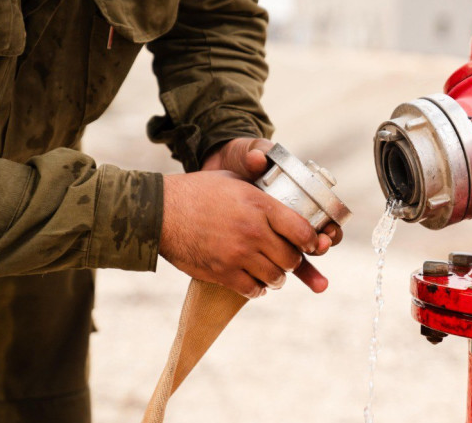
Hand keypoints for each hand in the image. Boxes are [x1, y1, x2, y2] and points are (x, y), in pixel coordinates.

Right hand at [160, 170, 331, 297]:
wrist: (160, 211)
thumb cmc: (198, 191)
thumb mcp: (235, 180)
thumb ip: (262, 193)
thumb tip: (286, 199)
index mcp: (260, 205)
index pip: (302, 231)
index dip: (310, 241)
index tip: (309, 244)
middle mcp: (253, 231)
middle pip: (292, 258)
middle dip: (293, 261)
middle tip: (287, 259)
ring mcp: (238, 254)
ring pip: (275, 277)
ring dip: (276, 277)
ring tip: (272, 272)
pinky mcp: (222, 273)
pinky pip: (252, 290)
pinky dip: (257, 289)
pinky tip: (255, 283)